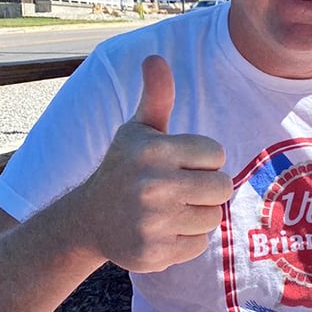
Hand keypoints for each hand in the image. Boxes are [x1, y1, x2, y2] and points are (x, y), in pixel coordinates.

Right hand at [80, 55, 232, 270]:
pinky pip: (199, 245)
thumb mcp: (138, 129)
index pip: (216, 154)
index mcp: (153, 150)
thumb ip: (156, 96)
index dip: (203, 159)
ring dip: (197, 214)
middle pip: (222, 187)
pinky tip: (162, 231)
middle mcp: (153, 186)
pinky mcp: (156, 253)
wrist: (89, 219)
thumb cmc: (125, 168)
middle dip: (206, 188)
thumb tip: (155, 58)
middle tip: (180, 189)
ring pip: (212, 217)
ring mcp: (154, 223)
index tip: (179, 163)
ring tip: (170, 209)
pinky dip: (185, 241)